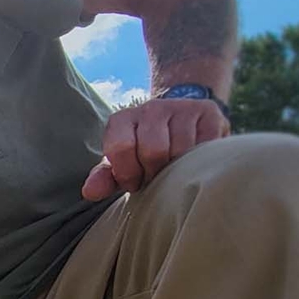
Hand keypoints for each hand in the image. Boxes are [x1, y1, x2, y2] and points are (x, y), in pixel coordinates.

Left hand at [81, 98, 228, 200]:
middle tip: (157, 177)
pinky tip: (194, 160)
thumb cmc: (144, 153)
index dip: (128, 174)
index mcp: (122, 119)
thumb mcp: (122, 166)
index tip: (134, 183)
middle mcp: (151, 108)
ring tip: (175, 169)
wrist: (180, 123)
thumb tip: (90, 192)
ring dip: (179, 169)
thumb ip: (105, 178)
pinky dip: (200, 160)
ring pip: (181, 150)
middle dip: (154, 174)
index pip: (121, 148)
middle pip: (153, 151)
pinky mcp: (209, 112)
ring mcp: (181, 107)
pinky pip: (206, 145)